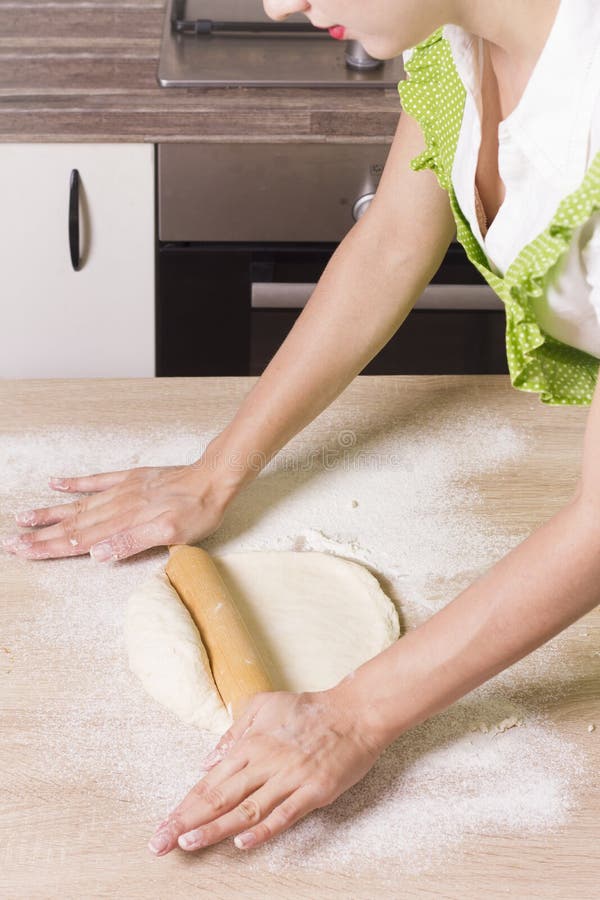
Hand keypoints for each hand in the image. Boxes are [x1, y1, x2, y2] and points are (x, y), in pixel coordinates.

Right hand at [2, 451, 233, 561]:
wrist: (214, 479)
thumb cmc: (198, 512)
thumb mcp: (172, 535)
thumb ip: (133, 543)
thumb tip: (97, 554)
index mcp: (124, 522)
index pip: (79, 540)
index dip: (49, 547)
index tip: (24, 551)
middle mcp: (117, 506)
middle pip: (71, 524)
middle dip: (40, 535)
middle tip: (11, 542)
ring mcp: (122, 490)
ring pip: (78, 505)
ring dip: (50, 512)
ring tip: (24, 516)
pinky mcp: (130, 478)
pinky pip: (96, 480)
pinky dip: (75, 484)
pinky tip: (56, 484)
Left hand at [147, 687, 383, 855]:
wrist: (354, 713)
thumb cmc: (309, 710)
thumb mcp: (264, 706)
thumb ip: (235, 732)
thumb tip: (208, 761)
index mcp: (250, 744)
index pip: (209, 781)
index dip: (184, 805)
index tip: (162, 825)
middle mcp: (265, 762)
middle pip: (219, 797)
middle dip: (186, 821)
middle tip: (159, 843)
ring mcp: (289, 778)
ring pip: (245, 809)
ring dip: (214, 828)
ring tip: (187, 843)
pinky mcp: (313, 791)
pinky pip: (284, 814)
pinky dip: (262, 830)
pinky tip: (242, 843)